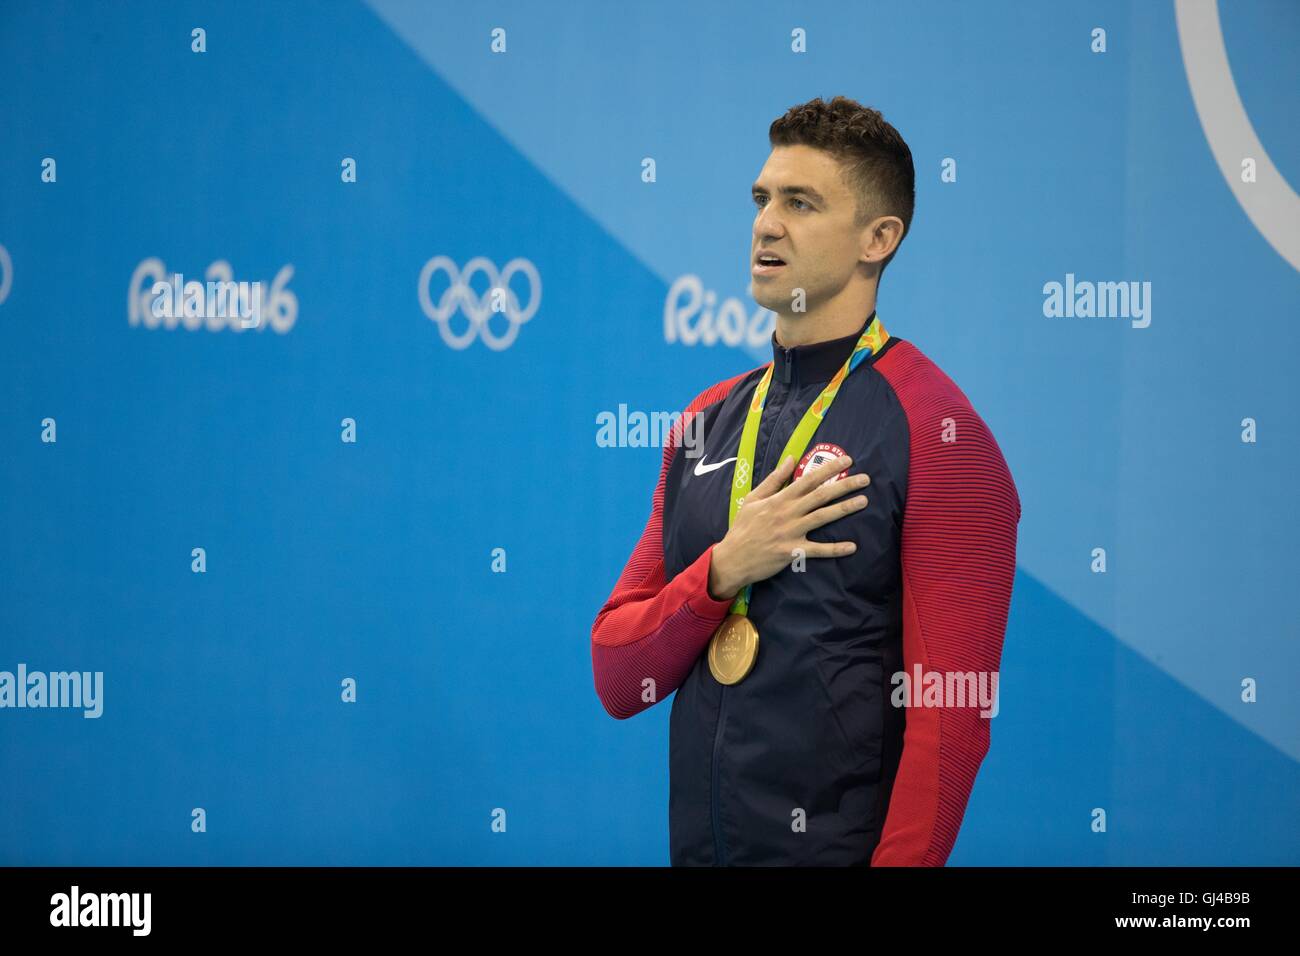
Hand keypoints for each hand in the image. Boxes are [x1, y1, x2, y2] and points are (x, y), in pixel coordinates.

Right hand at [706, 453, 869, 600]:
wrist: (732, 558)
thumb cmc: (743, 527)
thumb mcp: (753, 498)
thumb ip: (774, 479)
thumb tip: (790, 459)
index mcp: (780, 499)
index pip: (808, 479)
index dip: (829, 469)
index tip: (847, 460)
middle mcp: (788, 513)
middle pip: (821, 496)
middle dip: (844, 485)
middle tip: (865, 478)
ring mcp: (791, 533)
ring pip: (822, 517)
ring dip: (844, 509)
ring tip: (863, 501)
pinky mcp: (793, 552)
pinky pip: (817, 550)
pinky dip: (835, 549)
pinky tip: (852, 546)